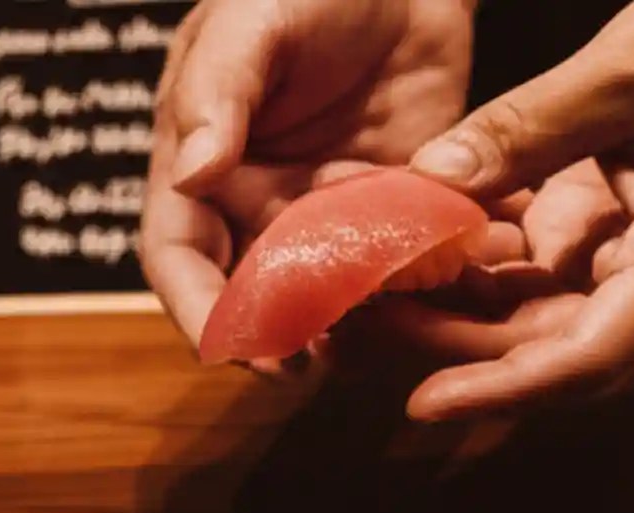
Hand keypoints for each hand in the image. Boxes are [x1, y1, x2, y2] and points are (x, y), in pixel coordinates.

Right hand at [140, 0, 484, 374]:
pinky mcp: (397, 213)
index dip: (202, 312)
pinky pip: (404, 266)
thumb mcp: (249, 22)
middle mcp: (261, 208)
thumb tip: (190, 175)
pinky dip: (425, 281)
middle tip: (323, 358)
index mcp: (203, 171)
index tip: (240, 348)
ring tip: (391, 322)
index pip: (182, 260)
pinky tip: (452, 274)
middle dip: (287, 337)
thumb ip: (217, 94)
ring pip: (335, 298)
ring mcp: (331, 217)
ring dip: (363, 320)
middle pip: (259, 300)